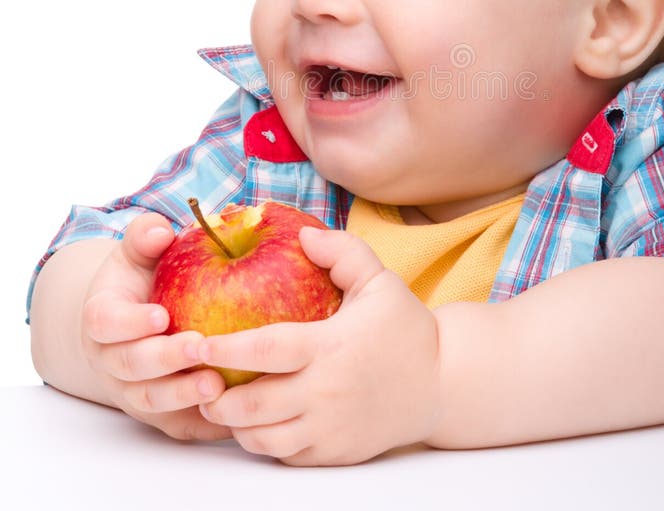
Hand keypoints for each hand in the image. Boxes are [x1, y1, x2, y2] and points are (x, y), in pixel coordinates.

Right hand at [81, 211, 230, 440]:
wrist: (137, 322)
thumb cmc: (144, 279)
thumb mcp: (140, 250)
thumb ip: (146, 236)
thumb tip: (159, 230)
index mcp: (102, 317)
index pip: (105, 322)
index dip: (129, 322)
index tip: (160, 315)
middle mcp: (111, 359)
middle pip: (130, 366)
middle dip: (164, 359)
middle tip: (200, 347)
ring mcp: (133, 389)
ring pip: (151, 400)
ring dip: (182, 396)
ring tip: (216, 385)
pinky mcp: (160, 413)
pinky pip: (178, 425)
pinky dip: (203, 424)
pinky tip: (233, 413)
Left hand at [196, 227, 441, 464]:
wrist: (444, 382)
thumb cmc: (405, 328)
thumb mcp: (380, 280)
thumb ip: (342, 252)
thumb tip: (304, 234)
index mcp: (330, 347)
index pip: (264, 351)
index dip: (223, 349)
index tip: (194, 342)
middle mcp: (326, 392)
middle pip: (252, 405)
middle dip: (214, 397)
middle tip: (198, 379)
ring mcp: (330, 428)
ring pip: (263, 439)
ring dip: (234, 424)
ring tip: (221, 403)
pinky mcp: (336, 453)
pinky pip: (286, 457)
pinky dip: (263, 443)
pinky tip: (256, 423)